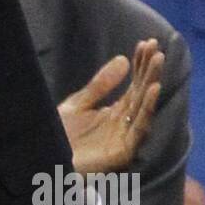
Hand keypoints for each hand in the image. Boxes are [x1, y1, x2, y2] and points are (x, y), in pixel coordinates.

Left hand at [58, 38, 163, 174]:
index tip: (147, 43)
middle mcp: (124, 124)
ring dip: (152, 84)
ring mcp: (125, 138)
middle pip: (141, 94)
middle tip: (156, 48)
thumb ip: (100, 85)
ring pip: (143, 107)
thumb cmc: (59, 137)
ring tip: (158, 62)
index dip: (140, 65)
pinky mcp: (123, 152)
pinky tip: (153, 90)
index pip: (134, 86)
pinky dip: (148, 109)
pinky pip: (139, 129)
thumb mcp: (78, 104)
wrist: (45, 160)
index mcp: (115, 113)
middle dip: (149, 71)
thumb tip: (123, 59)